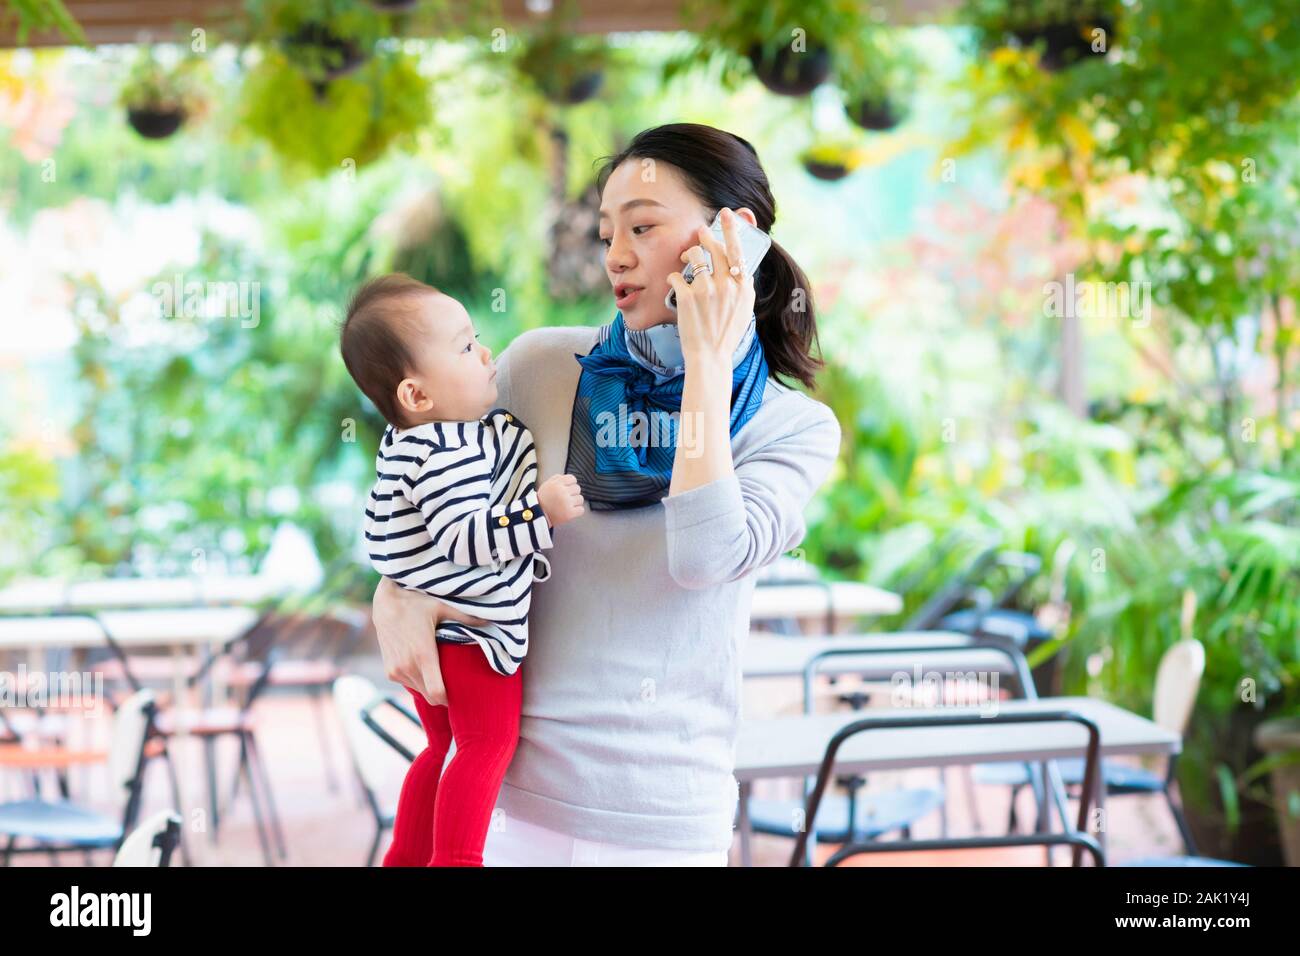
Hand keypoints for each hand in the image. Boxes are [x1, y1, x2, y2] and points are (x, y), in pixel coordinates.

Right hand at [372, 577, 487, 705]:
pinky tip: (425, 667)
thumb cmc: (416, 602)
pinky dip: (418, 681)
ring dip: (429, 687)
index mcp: (423, 655)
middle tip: (455, 683)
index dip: (448, 698)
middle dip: (442, 695)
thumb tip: (489, 621)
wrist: (386, 601)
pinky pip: (408, 685)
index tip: (459, 693)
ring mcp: (396, 670)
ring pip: (418, 691)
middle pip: (429, 697)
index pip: (436, 693)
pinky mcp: (389, 670)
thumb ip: (466, 617)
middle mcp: (407, 667)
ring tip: (439, 672)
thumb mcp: (442, 607)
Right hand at [538, 473, 584, 526]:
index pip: (572, 479)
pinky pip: (581, 510)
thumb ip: (557, 479)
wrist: (537, 515)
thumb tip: (569, 478)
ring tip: (567, 505)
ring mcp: (567, 503)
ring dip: (575, 502)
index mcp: (556, 484)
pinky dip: (577, 511)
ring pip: (580, 499)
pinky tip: (569, 511)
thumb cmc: (542, 500)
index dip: (571, 484)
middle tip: (565, 498)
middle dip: (572, 493)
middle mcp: (562, 492)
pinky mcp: (569, 513)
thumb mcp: (546, 485)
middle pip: (577, 488)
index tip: (568, 488)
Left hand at [666, 208, 756, 365]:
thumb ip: (744, 288)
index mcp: (742, 287)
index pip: (737, 251)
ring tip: (685, 259)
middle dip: (705, 236)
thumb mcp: (744, 310)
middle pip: (714, 248)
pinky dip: (674, 279)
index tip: (727, 214)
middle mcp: (726, 285)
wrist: (710, 355)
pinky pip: (676, 276)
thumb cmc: (726, 334)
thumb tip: (744, 270)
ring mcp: (706, 290)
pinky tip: (675, 285)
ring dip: (688, 255)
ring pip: (694, 257)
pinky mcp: (687, 297)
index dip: (731, 229)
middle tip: (700, 232)